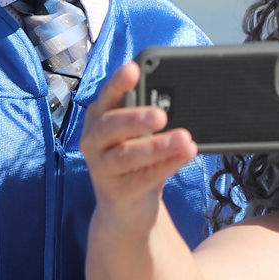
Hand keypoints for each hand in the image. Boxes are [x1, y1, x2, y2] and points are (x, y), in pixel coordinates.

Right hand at [81, 62, 197, 226]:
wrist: (126, 210)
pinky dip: (166, 165)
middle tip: (161, 115)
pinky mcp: (115, 192)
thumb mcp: (139, 134)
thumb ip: (149, 116)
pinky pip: (142, 177)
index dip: (118, 83)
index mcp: (99, 117)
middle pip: (109, 125)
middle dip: (135, 118)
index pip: (107, 95)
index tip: (134, 69)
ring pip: (126, 155)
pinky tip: (185, 155)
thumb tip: (180, 97)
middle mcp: (93, 140)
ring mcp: (101, 168)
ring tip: (184, 138)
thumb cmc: (135, 161)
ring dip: (157, 146)